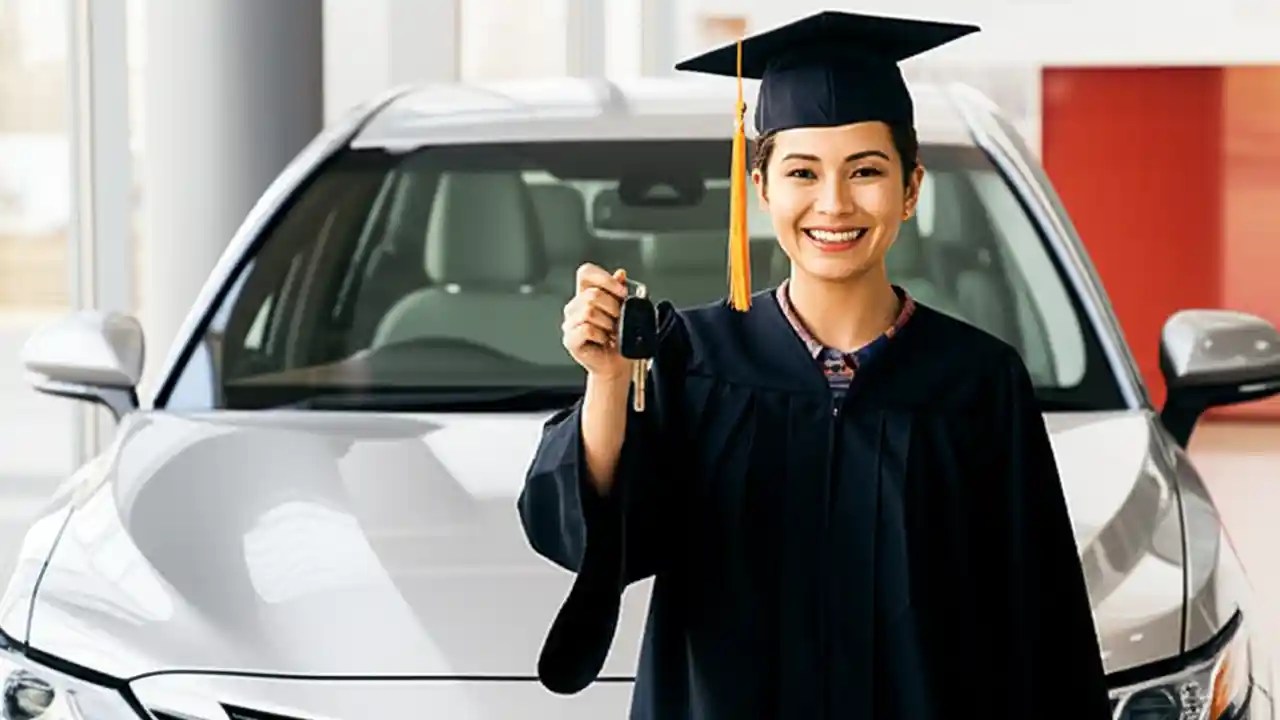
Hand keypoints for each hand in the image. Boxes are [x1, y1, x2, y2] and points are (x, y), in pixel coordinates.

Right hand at [562, 263, 631, 380]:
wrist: (616, 364)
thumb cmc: (619, 339)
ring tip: (611, 332)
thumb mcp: (625, 311)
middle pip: (591, 294)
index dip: (604, 278)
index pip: (586, 273)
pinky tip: (604, 340)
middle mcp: (575, 307)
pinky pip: (586, 329)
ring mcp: (570, 323)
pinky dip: (601, 335)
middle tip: (619, 320)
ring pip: (589, 312)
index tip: (622, 292)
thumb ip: (620, 292)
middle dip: (613, 308)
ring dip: (607, 323)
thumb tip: (620, 274)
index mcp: (586, 294)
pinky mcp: (570, 339)